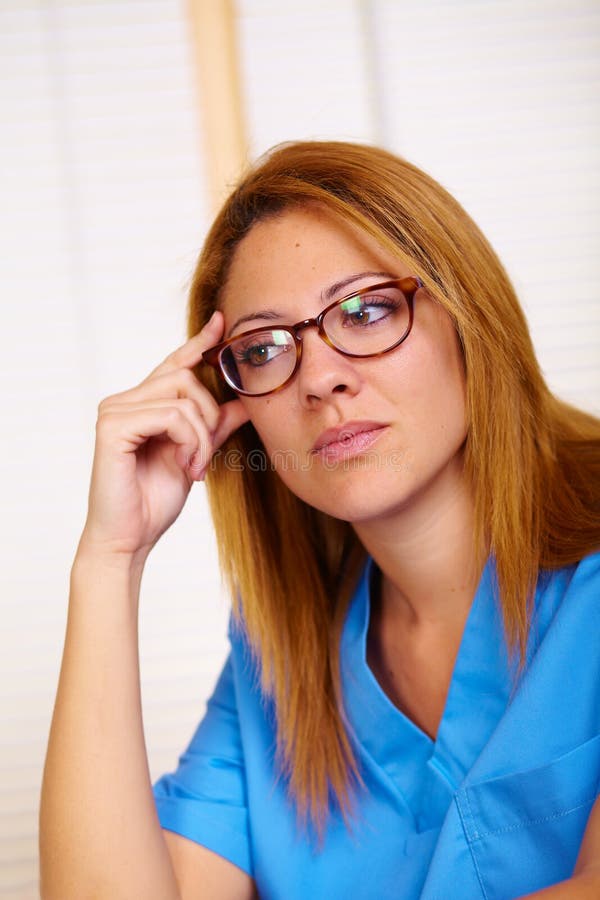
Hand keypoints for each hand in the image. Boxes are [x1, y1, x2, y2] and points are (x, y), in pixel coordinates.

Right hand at [78, 311, 248, 563]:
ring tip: (195, 467)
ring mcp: (114, 411)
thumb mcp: (196, 454)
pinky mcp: (113, 427)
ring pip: (183, 397)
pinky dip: (190, 442)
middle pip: (186, 378)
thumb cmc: (154, 500)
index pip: (174, 364)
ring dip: (202, 436)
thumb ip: (216, 426)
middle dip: (210, 417)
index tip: (222, 322)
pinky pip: (171, 416)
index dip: (199, 343)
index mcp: (140, 404)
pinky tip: (186, 468)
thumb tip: (247, 402)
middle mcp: (123, 401)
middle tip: (205, 457)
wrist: (129, 539)